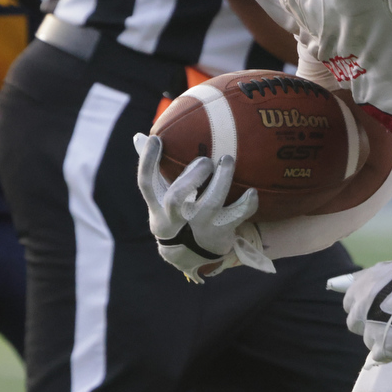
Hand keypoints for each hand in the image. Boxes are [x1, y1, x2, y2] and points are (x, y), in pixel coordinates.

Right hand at [133, 133, 272, 282]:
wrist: (189, 256)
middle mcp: (175, 218)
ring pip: (209, 205)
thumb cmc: (174, 214)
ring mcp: (198, 227)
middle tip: (205, 160)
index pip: (147, 183)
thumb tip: (139, 136)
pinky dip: (246, 205)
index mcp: (158, 205)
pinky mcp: (219, 233)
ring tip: (228, 160)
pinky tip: (252, 192)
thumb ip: (153, 169)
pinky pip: (236, 218)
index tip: (156, 139)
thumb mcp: (159, 198)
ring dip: (221, 182)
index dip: (147, 161)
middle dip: (190, 177)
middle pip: (176, 198)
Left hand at [327, 257, 391, 362]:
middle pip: (354, 323)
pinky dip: (389, 352)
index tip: (373, 308)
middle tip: (388, 320)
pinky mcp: (384, 344)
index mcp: (364, 285)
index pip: (349, 302)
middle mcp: (362, 305)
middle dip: (368, 323)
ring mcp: (371, 326)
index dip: (361, 307)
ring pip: (368, 339)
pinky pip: (379, 354)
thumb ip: (379, 279)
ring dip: (381, 337)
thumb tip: (368, 286)